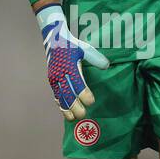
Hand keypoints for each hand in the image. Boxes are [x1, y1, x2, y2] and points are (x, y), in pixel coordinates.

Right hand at [37, 5, 108, 119]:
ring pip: (60, 97)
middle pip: (67, 93)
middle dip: (75, 106)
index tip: (91, 101)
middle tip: (83, 115)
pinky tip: (65, 111)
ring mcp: (54, 78)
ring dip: (66, 109)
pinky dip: (60, 104)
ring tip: (72, 119)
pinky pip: (56, 94)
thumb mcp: (85, 48)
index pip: (77, 83)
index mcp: (69, 66)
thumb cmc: (72, 45)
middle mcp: (60, 73)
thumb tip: (107, 66)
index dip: (84, 94)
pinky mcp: (52, 81)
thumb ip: (96, 58)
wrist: (53, 40)